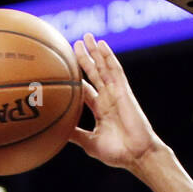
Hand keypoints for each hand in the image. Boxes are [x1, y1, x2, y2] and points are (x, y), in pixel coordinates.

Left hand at [70, 34, 163, 171]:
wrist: (136, 154)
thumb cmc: (117, 153)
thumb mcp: (90, 143)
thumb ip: (75, 134)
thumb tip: (56, 132)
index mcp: (101, 110)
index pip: (86, 90)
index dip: (77, 78)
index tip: (66, 69)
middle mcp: (108, 98)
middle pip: (94, 74)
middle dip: (85, 59)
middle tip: (74, 44)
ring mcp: (116, 93)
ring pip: (104, 68)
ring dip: (95, 52)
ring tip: (87, 37)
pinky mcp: (124, 91)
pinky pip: (115, 70)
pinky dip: (108, 57)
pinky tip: (101, 44)